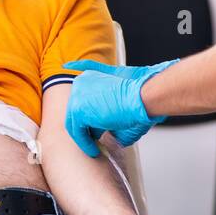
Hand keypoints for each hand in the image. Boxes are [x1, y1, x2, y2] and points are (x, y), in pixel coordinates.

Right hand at [62, 58, 178, 151]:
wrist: (148, 96)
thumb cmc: (134, 116)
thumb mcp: (116, 135)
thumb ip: (104, 134)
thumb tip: (102, 134)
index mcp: (78, 112)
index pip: (76, 130)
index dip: (84, 142)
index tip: (92, 149)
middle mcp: (77, 94)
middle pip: (75, 113)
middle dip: (83, 126)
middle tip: (94, 136)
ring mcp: (88, 80)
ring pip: (79, 94)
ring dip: (84, 105)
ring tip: (95, 117)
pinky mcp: (101, 71)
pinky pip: (85, 66)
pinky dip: (77, 65)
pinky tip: (67, 65)